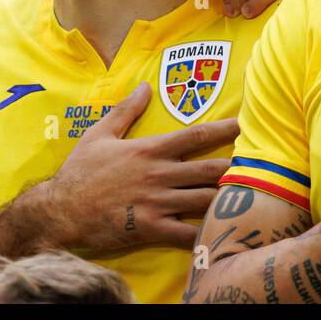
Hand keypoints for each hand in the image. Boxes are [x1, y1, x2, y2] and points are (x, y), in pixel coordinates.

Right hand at [36, 83, 240, 251]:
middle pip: (210, 168)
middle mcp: (159, 174)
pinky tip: (224, 233)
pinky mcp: (151, 228)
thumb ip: (126, 110)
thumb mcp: (100, 134)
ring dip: (228, 199)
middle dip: (238, 166)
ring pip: (205, 200)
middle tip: (261, 164)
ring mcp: (157, 202)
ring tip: (251, 197)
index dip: (226, 129)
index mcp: (151, 149)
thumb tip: (145, 86)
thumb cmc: (80, 171)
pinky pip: (187, 234)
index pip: (197, 134)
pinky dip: (207, 234)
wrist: (59, 210)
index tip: (247, 124)